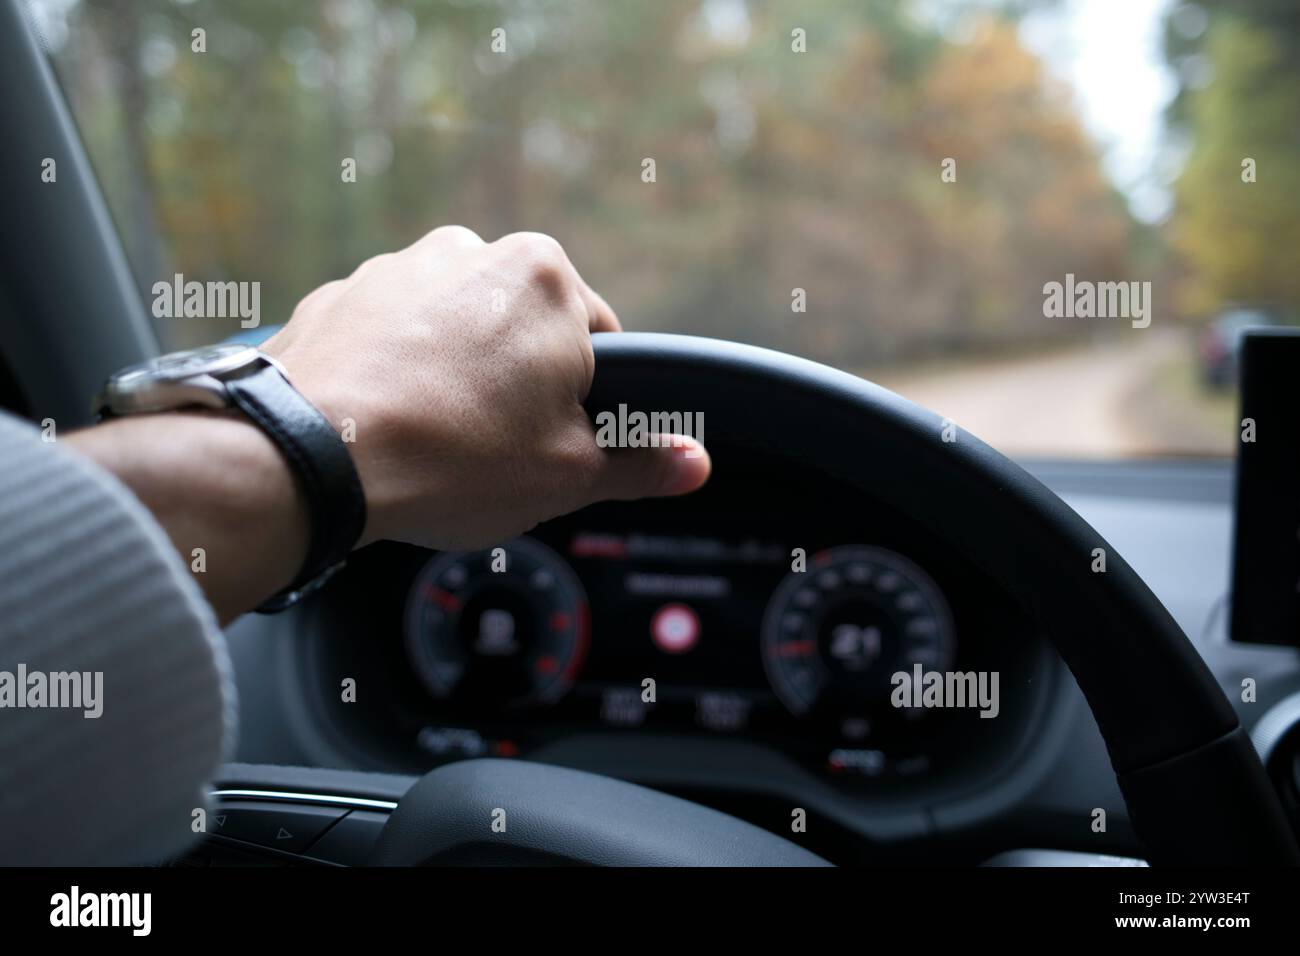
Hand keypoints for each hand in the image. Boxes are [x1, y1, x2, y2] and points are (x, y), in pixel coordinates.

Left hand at [262, 226, 710, 550]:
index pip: (598, 342)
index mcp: (546, 278)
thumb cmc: (453, 458)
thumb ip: (639, 463)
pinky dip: (395, 375)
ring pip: (453, 332)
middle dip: (516, 386)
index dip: (585, 405)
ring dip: (454, 378)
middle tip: (494, 452)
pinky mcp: (339, 295)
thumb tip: (693, 463)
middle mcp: (472, 252)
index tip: (555, 444)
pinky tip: (385, 427)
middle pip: (522, 332)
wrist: (310, 454)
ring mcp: (397, 267)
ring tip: (433, 443)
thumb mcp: (568, 476)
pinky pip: (390, 339)